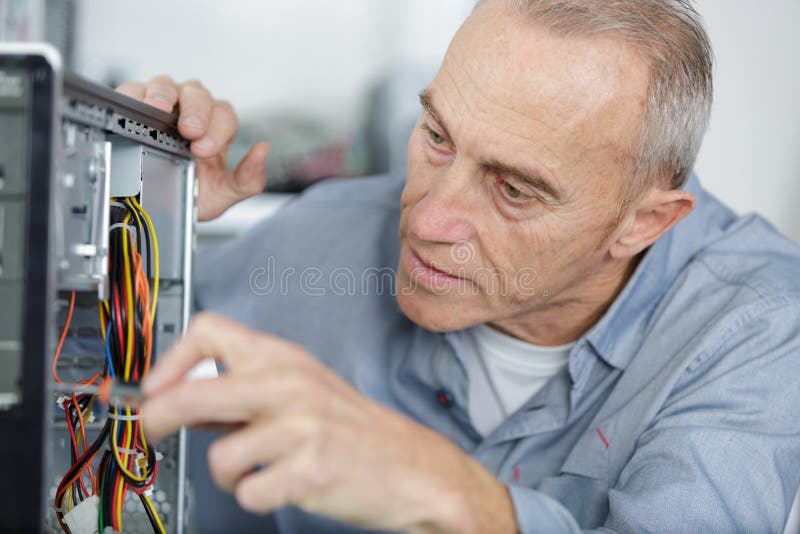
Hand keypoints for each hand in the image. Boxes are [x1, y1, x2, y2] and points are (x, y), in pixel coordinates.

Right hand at [116, 76, 269, 220]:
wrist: (155, 203)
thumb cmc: (191, 192)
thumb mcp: (222, 194)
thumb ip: (248, 179)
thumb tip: (263, 151)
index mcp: (216, 126)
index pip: (224, 115)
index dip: (217, 129)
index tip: (205, 149)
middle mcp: (192, 108)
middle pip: (197, 94)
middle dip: (195, 111)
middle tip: (190, 130)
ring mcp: (164, 103)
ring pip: (166, 85)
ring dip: (162, 96)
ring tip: (158, 110)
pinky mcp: (136, 102)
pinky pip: (133, 90)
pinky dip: (133, 95)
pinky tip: (134, 107)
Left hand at [141, 313, 516, 533]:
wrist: (413, 467)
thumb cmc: (355, 430)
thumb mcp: (303, 390)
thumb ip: (248, 389)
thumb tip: (181, 397)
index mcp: (285, 359)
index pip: (209, 331)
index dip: (171, 360)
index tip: (156, 387)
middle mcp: (289, 385)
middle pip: (192, 391)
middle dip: (157, 418)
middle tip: (152, 431)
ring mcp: (300, 427)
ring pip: (218, 458)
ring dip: (226, 474)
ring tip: (253, 471)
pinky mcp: (309, 470)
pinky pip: (248, 493)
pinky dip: (256, 497)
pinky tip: (281, 486)